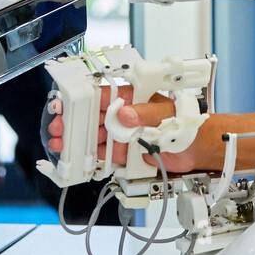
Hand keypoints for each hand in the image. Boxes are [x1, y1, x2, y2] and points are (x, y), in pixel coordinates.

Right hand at [45, 85, 204, 174]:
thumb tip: (127, 114)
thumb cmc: (184, 122)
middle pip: (93, 118)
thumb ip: (145, 114)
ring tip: (62, 145)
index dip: (83, 100)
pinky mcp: (126, 152)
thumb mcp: (164, 113)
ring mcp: (124, 134)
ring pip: (95, 136)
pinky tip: (78, 158)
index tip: (67, 105)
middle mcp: (125, 116)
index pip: (103, 96)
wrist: (195, 149)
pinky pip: (105, 154)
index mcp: (132, 99)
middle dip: (74, 122)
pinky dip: (91, 157)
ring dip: (78, 141)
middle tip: (59, 128)